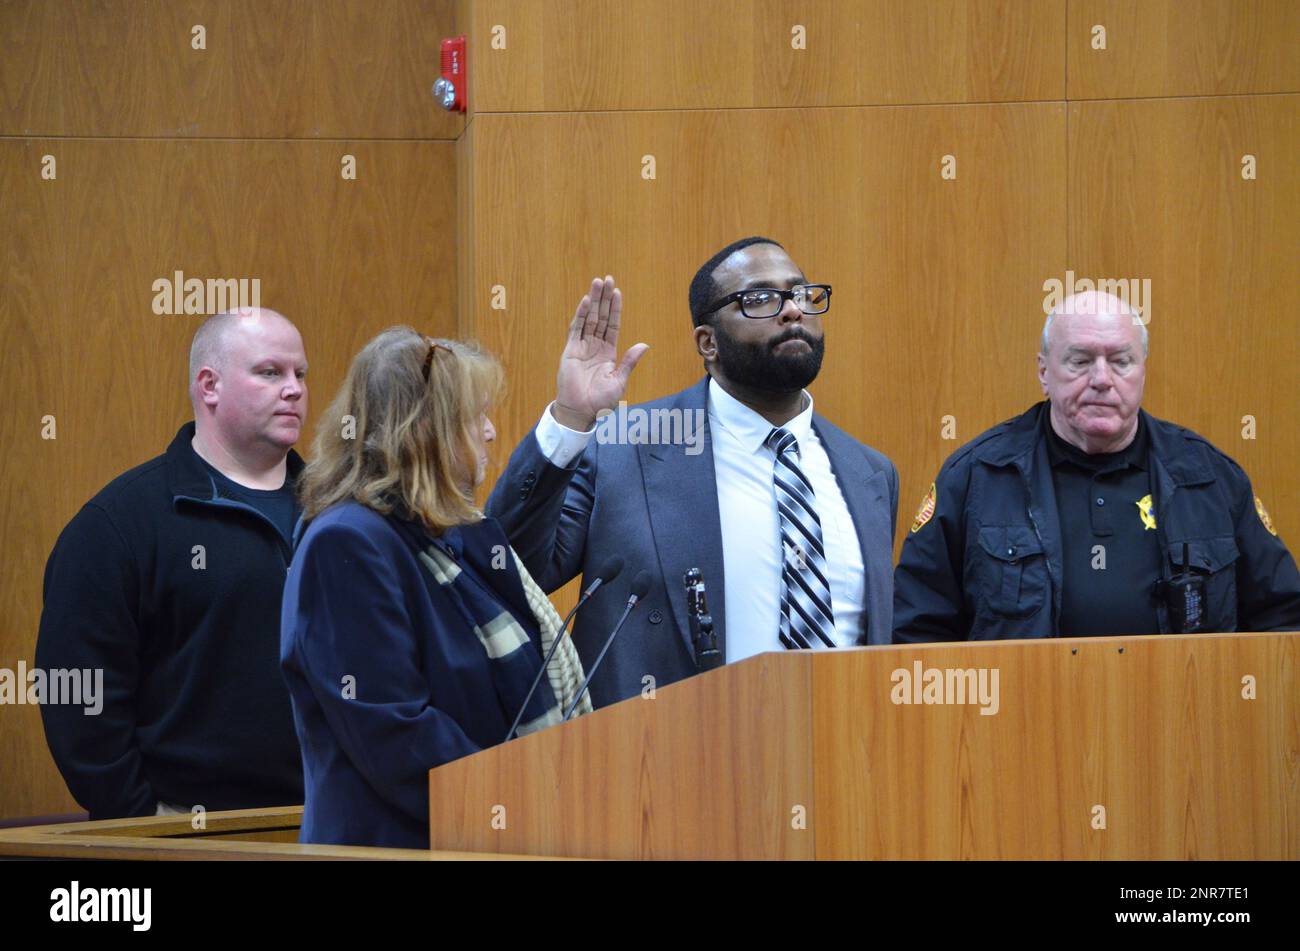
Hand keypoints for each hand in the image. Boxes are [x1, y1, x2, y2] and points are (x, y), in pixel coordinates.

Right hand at [553, 275, 648, 429]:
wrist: (581, 411)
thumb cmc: (600, 401)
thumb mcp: (620, 380)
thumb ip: (629, 361)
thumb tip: (644, 345)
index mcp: (608, 353)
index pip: (612, 325)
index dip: (615, 309)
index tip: (617, 292)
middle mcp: (594, 346)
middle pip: (600, 317)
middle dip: (604, 298)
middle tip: (607, 278)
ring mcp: (582, 347)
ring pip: (589, 318)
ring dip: (594, 300)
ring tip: (597, 282)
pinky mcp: (570, 350)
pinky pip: (576, 328)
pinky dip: (581, 314)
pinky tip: (587, 301)